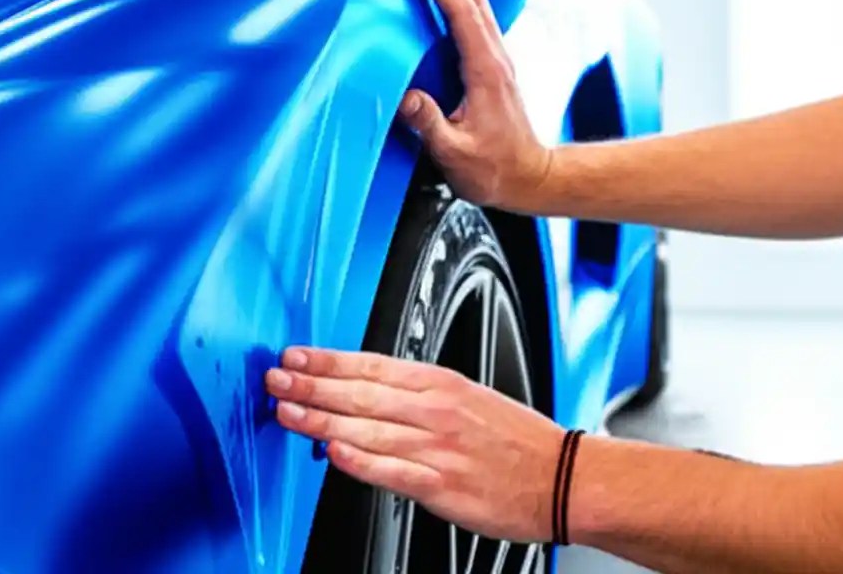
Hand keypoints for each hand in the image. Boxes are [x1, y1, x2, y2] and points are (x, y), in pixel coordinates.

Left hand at [265, 345, 566, 543]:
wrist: (566, 478)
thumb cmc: (518, 441)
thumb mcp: (468, 397)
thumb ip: (417, 396)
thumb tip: (365, 393)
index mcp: (441, 384)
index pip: (371, 366)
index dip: (327, 361)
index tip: (294, 356)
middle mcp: (436, 411)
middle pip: (360, 394)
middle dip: (311, 386)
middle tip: (275, 380)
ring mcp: (438, 448)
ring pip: (368, 430)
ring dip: (321, 420)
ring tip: (287, 413)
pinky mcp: (443, 486)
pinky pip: (393, 471)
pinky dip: (361, 462)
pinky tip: (334, 454)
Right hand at [395, 0, 553, 210]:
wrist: (528, 177)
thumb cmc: (495, 169)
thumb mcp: (456, 155)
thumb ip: (430, 125)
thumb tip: (406, 97)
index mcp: (486, 70)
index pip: (461, 10)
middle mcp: (494, 55)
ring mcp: (494, 55)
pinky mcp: (488, 61)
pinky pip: (470, 12)